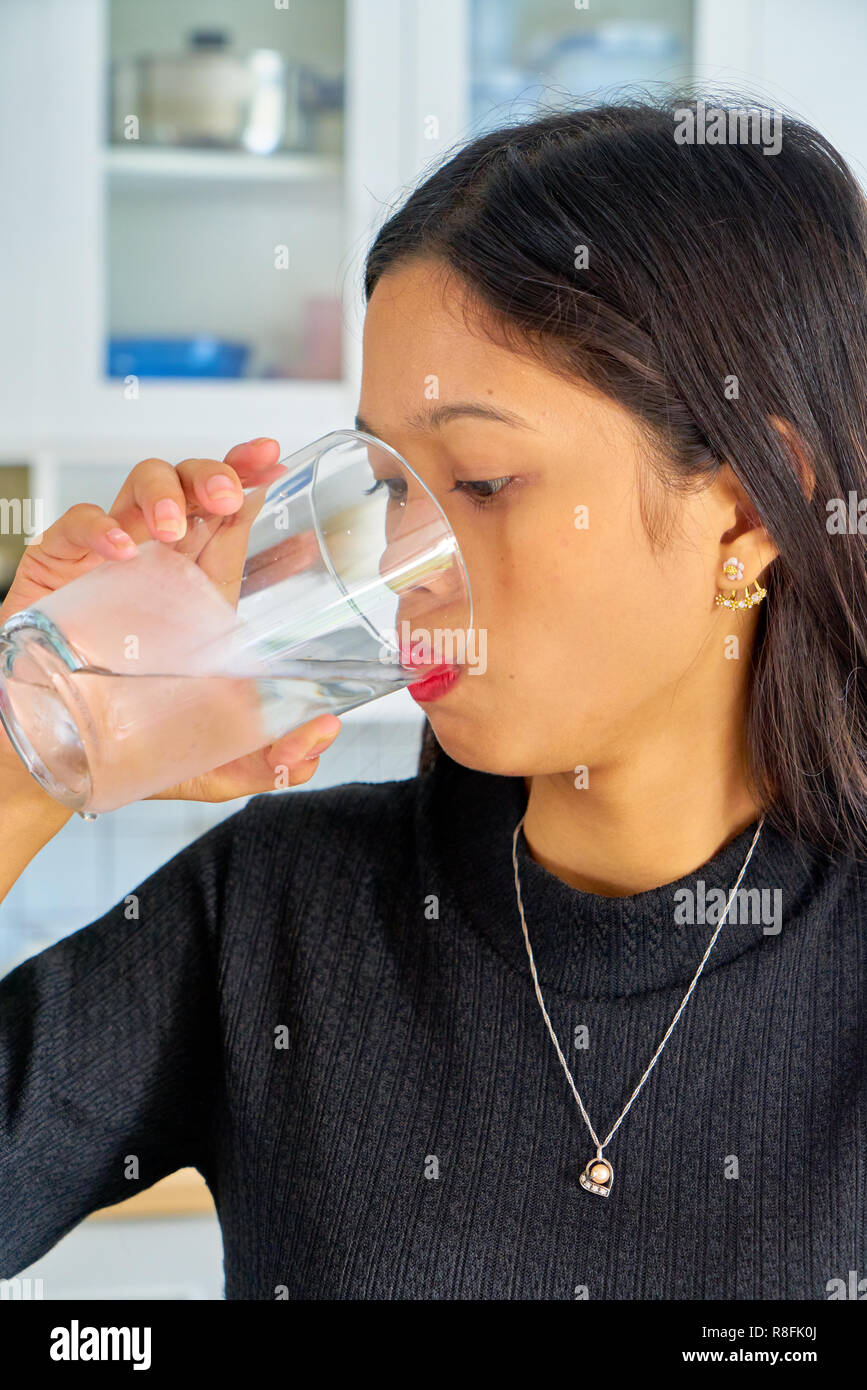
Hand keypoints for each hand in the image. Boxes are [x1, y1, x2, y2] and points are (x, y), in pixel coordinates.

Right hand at [0, 438, 341, 801]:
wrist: (47, 761)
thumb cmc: (128, 746)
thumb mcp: (213, 763)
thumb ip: (271, 757)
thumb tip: (323, 738)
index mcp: (199, 593)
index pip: (233, 522)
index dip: (253, 481)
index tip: (276, 462)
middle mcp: (159, 565)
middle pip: (194, 486)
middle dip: (216, 472)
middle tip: (230, 494)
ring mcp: (109, 560)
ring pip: (141, 486)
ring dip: (165, 490)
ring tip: (175, 525)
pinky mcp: (59, 569)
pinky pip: (75, 523)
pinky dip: (98, 527)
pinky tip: (118, 551)